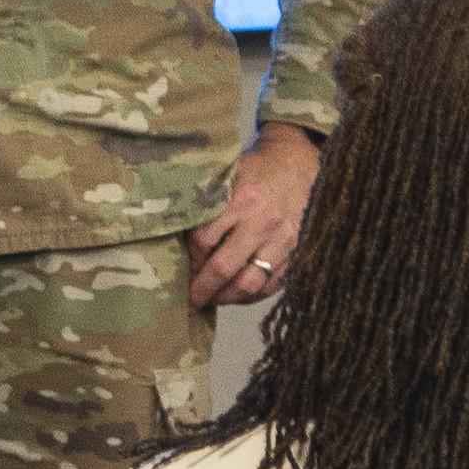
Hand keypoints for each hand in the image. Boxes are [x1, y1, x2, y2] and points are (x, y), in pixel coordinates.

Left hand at [186, 125, 320, 309]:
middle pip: (224, 268)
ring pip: (249, 284)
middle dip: (201, 290)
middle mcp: (263, 221)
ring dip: (225, 299)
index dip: (188, 260)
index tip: (179, 270)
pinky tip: (235, 295)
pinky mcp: (296, 252)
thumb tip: (171, 232)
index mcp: (241, 198)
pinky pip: (271, 286)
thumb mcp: (226, 176)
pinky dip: (251, 296)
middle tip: (187, 303)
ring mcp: (282, 240)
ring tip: (210, 301)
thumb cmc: (255, 172)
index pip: (204, 240)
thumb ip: (204, 202)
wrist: (296, 166)